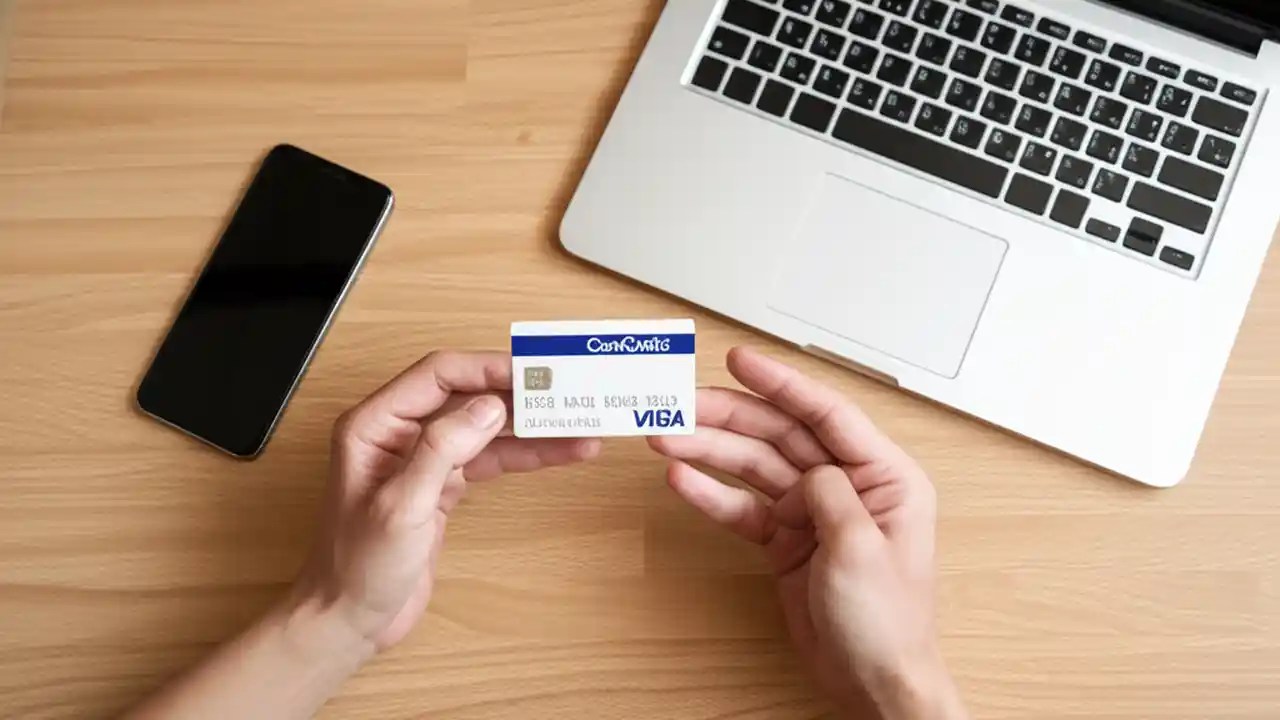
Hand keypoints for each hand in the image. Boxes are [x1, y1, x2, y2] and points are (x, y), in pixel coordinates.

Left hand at [295, 350, 600, 650]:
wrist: (349, 619)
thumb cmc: (358, 566)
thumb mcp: (402, 506)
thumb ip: (443, 450)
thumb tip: (491, 406)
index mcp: (374, 424)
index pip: (439, 375)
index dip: (488, 368)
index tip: (535, 373)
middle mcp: (398, 432)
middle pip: (468, 396)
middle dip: (518, 395)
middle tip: (568, 394)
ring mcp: (422, 459)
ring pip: (485, 428)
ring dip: (531, 428)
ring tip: (579, 425)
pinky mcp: (443, 486)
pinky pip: (489, 459)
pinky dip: (524, 455)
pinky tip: (560, 452)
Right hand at [648, 347, 964, 719]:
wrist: (873, 680)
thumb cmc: (888, 623)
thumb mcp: (861, 549)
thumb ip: (830, 494)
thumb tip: (803, 466)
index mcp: (884, 476)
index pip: (826, 413)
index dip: (782, 384)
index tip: (740, 361)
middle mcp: (847, 484)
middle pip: (780, 434)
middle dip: (730, 415)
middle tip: (682, 403)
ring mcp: (812, 510)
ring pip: (754, 466)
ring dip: (710, 450)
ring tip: (667, 437)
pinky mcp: (785, 538)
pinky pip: (743, 507)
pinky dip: (712, 494)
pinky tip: (682, 479)